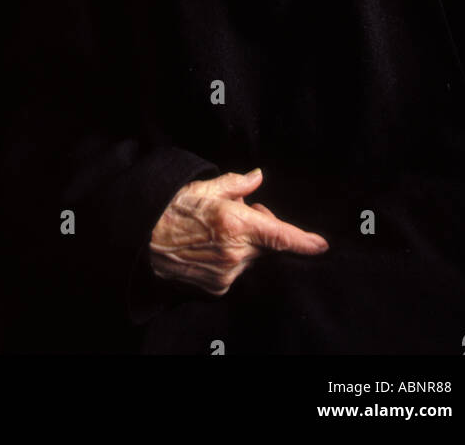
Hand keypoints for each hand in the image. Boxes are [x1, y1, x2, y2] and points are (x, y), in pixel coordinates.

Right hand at [149, 168, 327, 296]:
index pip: (279, 235)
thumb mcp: (204, 187)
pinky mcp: (218, 287)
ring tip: (217, 231)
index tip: (321, 245)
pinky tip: (210, 248)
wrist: (144, 237)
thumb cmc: (172, 208)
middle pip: (266, 244)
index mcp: (235, 223)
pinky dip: (231, 260)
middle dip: (261, 229)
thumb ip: (236, 183)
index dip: (304, 241)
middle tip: (240, 213)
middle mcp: (235, 252)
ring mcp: (227, 273)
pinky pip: (236, 272)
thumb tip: (257, 176)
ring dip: (244, 245)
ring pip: (251, 258)